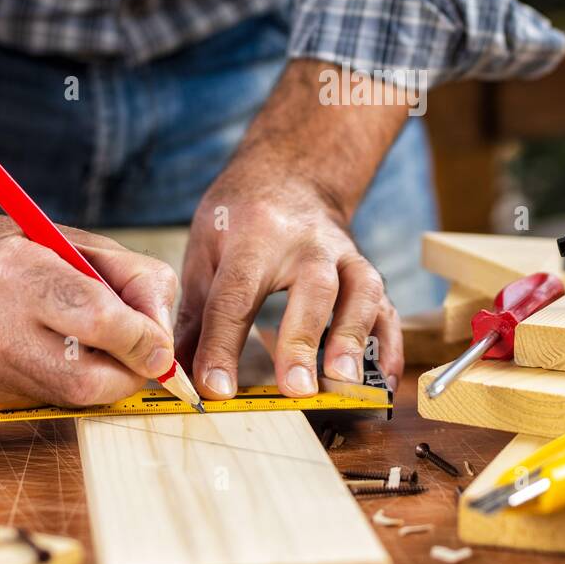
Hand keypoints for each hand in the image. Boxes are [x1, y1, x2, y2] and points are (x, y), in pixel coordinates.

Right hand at [0, 207, 178, 410]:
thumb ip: (138, 284)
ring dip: (100, 380)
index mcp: (16, 273)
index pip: (97, 319)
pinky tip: (51, 354)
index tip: (160, 347)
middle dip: (128, 375)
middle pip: (86, 379)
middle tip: (137, 356)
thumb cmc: (26, 251)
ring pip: (71, 399)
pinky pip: (46, 404)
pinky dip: (66, 385)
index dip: (140, 339)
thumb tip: (163, 345)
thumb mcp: (86, 245)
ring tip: (88, 345)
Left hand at [176, 164, 402, 399]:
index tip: (216, 388)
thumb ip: (194, 312)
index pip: (237, 293)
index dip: (223, 343)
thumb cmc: (241, 217)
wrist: (292, 175)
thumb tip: (176, 371)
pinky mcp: (367, 273)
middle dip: (304, 340)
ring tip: (344, 383)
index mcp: (256, 235)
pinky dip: (388, 345)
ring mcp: (345, 256)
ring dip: (354, 337)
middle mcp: (308, 242)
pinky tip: (382, 381)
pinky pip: (387, 308)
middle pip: (312, 289)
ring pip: (361, 291)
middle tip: (297, 389)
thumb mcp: (205, 248)